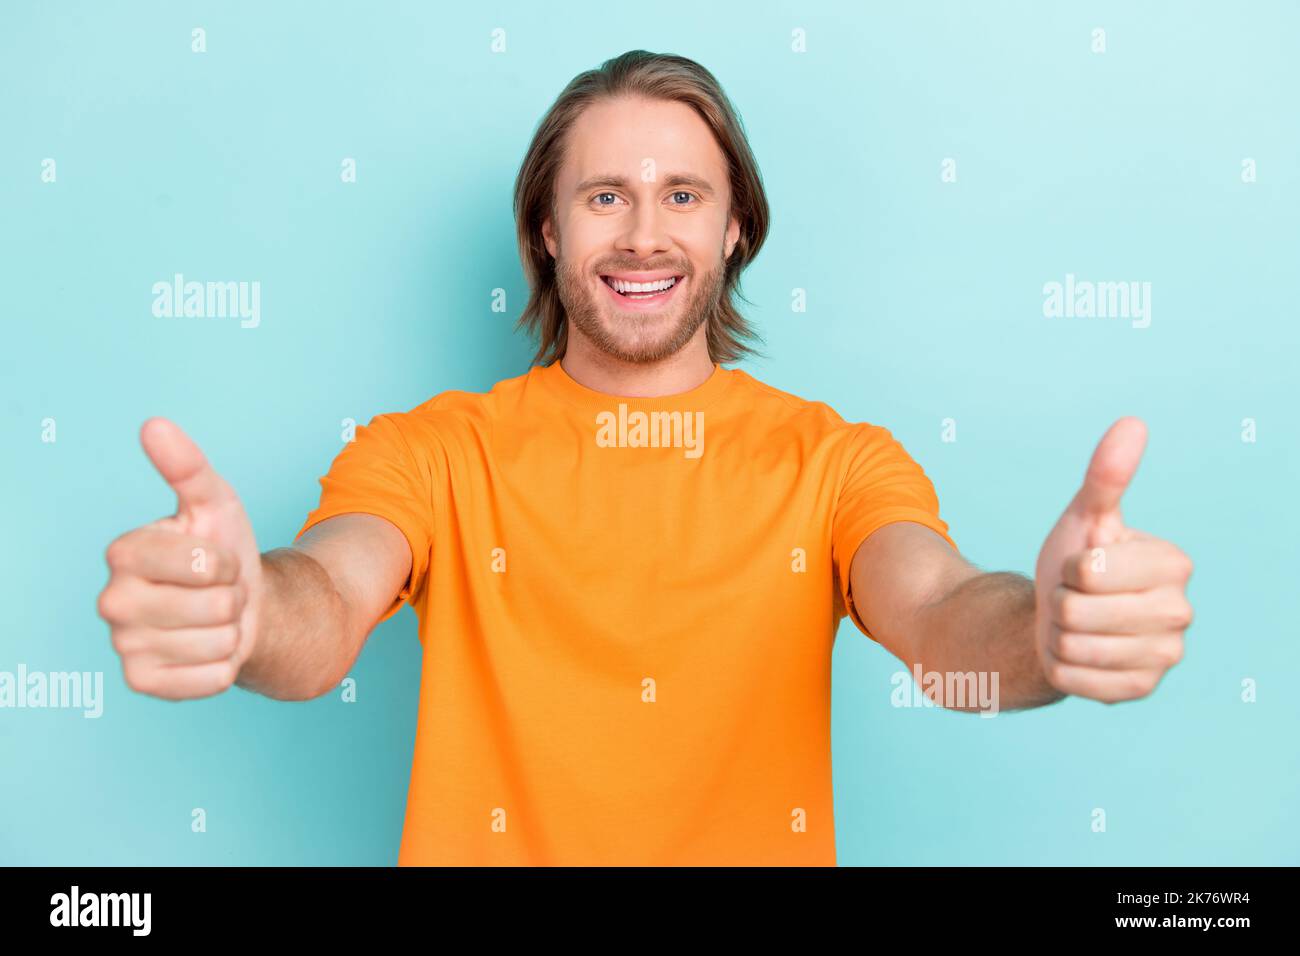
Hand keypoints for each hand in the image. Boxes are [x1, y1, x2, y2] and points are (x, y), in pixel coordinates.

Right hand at [97, 418, 263, 699]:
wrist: (239, 607)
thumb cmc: (222, 551)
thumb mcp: (215, 504)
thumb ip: (186, 466)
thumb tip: (155, 425)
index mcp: (124, 552)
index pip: (199, 563)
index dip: (224, 562)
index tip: (215, 559)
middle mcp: (112, 600)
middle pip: (211, 607)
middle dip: (230, 598)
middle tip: (215, 592)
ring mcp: (124, 645)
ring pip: (214, 642)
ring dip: (229, 630)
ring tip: (212, 618)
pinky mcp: (142, 682)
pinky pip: (210, 678)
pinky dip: (223, 665)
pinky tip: (206, 649)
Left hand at [1033, 417, 1193, 703]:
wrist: (1062, 618)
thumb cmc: (1077, 561)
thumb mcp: (1084, 517)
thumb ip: (1107, 476)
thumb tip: (1132, 423)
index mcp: (1174, 566)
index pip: (1091, 570)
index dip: (1070, 568)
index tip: (1083, 566)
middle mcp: (1180, 614)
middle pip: (1077, 612)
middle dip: (1060, 602)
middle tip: (1074, 598)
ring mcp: (1164, 657)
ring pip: (1074, 647)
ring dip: (1059, 634)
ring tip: (1075, 624)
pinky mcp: (1140, 690)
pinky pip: (1077, 680)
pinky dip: (1062, 667)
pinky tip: (1078, 653)